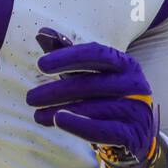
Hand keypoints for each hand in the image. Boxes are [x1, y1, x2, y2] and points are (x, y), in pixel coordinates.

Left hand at [30, 28, 161, 167]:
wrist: (136, 131)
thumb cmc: (107, 95)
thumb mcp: (90, 73)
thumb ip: (67, 53)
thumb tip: (42, 33)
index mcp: (125, 63)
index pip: (96, 54)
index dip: (68, 58)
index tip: (41, 65)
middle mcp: (135, 84)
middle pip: (91, 84)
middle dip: (57, 91)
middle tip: (30, 98)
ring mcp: (136, 110)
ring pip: (95, 108)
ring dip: (61, 111)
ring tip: (37, 115)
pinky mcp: (133, 134)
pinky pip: (104, 130)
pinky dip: (80, 126)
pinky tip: (59, 122)